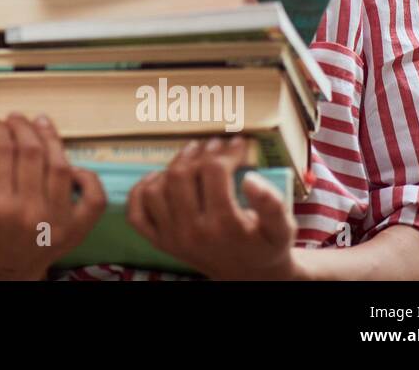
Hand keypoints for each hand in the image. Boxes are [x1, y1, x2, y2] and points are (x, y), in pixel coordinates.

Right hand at [0, 114, 106, 280]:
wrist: (2, 273)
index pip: (2, 150)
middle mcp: (29, 211)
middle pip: (31, 152)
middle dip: (23, 126)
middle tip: (16, 118)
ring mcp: (57, 221)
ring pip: (60, 166)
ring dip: (51, 139)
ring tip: (40, 124)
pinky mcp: (76, 230)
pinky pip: (93, 199)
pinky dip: (89, 179)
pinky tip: (74, 166)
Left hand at [125, 136, 301, 279]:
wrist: (251, 275)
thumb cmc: (267, 246)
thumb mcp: (282, 228)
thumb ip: (272, 204)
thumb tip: (250, 178)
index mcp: (224, 226)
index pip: (214, 172)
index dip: (227, 151)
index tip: (238, 143)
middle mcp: (192, 233)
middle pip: (181, 175)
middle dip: (198, 153)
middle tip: (213, 144)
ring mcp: (172, 239)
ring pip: (156, 189)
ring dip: (171, 167)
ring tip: (192, 156)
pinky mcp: (160, 242)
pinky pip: (136, 214)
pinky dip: (141, 192)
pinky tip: (159, 177)